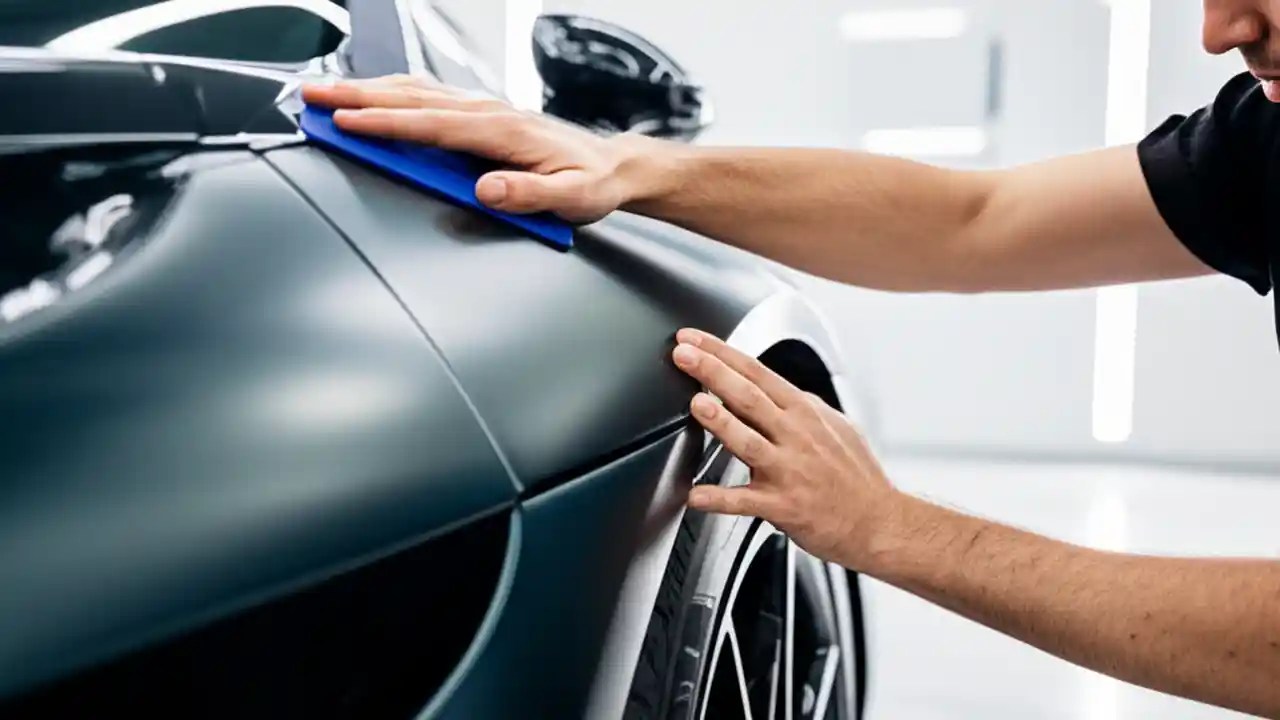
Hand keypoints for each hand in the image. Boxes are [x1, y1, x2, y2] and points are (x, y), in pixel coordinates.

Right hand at [301, 75, 652, 223]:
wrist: (611, 166)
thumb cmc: (590, 184)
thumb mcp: (570, 199)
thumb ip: (528, 195)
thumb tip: (486, 189)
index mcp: (502, 132)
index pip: (431, 125)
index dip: (385, 125)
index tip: (347, 122)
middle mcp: (488, 112)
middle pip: (411, 99)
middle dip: (358, 97)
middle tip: (312, 96)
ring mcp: (482, 109)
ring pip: (415, 91)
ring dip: (368, 89)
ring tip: (325, 90)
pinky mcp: (480, 114)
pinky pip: (428, 95)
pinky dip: (392, 91)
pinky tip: (371, 93)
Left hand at [671, 327, 904, 569]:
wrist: (879, 523)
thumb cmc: (855, 477)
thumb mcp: (836, 426)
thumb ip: (802, 407)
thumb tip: (778, 389)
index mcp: (804, 412)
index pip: (757, 372)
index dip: (721, 352)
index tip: (693, 340)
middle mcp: (796, 436)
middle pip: (749, 397)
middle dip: (713, 372)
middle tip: (683, 356)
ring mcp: (789, 471)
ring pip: (749, 441)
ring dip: (722, 422)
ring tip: (696, 405)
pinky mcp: (784, 506)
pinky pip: (745, 502)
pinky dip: (719, 499)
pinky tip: (695, 495)